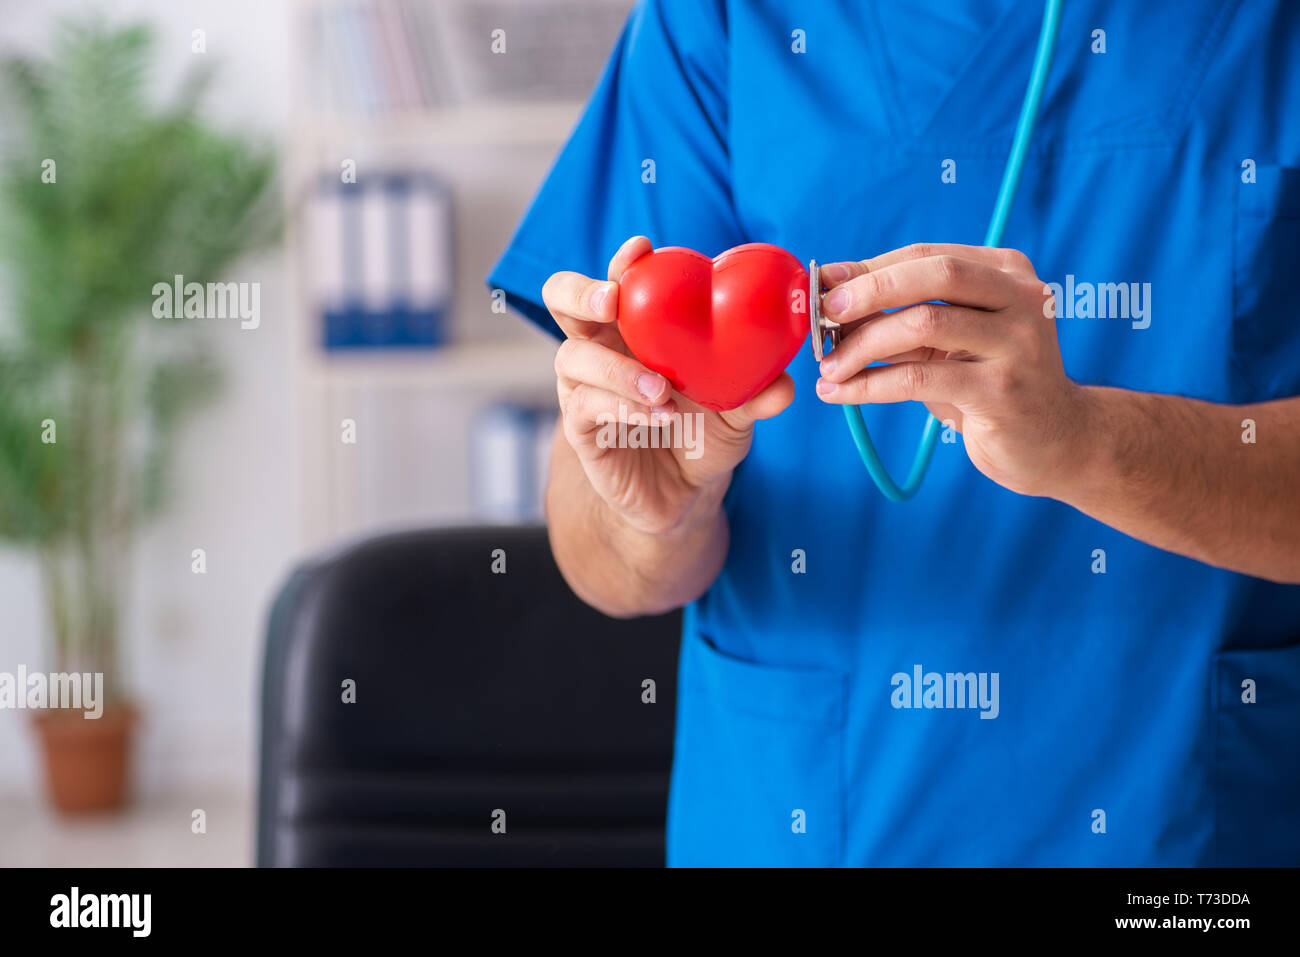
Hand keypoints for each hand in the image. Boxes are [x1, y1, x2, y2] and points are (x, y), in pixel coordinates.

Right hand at [543, 235, 794, 533]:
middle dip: (582, 292)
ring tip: (660, 388)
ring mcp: (583, 387)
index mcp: (635, 327)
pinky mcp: (582, 429)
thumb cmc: (704, 432)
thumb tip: (784, 383)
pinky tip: (659, 415)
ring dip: (616, 369)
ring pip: (573, 358)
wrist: (685, 494)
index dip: (624, 261)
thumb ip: (757, 393)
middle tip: (613, 300)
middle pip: (562, 300)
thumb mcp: (738, 411)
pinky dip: (622, 407)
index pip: (617, 280)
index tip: (642, 248)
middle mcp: (601, 348)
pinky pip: (586, 407)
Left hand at [814, 243, 1090, 496]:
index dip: (870, 268)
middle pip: (935, 276)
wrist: (1055, 441)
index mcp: (1007, 273)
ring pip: (924, 325)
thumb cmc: (989, 385)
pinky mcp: (1002, 391)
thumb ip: (903, 316)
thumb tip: (832, 295)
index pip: (928, 256)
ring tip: (829, 367)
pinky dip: (870, 384)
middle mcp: (1021, 298)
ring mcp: (1018, 343)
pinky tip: (841, 394)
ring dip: (863, 345)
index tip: (823, 285)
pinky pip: (919, 379)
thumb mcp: (948, 342)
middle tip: (824, 315)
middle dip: (870, 291)